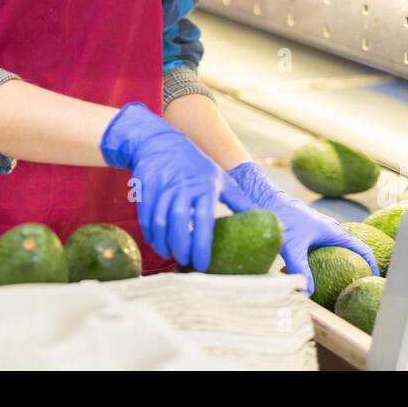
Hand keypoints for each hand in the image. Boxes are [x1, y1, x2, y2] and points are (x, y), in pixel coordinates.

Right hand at [99, 102, 224, 271]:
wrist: (160, 143)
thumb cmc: (195, 164)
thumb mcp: (219, 178)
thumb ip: (238, 200)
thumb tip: (262, 217)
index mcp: (204, 186)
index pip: (203, 218)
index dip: (202, 243)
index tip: (202, 263)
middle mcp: (182, 186)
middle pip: (178, 220)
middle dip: (181, 245)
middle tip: (185, 262)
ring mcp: (162, 187)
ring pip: (160, 221)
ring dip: (164, 242)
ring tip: (171, 254)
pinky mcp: (145, 190)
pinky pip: (146, 217)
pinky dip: (150, 234)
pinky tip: (157, 243)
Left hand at [221, 161, 379, 292]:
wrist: (266, 198)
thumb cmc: (282, 216)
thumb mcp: (292, 246)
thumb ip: (300, 269)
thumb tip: (308, 293)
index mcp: (335, 232)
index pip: (363, 250)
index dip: (373, 265)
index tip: (376, 281)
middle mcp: (331, 230)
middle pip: (352, 251)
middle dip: (359, 267)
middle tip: (359, 288)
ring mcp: (320, 230)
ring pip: (337, 250)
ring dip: (342, 263)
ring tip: (341, 284)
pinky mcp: (309, 232)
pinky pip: (324, 249)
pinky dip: (326, 261)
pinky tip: (315, 274)